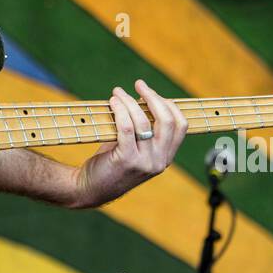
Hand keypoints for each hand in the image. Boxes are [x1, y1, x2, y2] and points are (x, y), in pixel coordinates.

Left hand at [71, 79, 186, 208]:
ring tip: (118, 93)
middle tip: (139, 84)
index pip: (181, 125)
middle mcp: (160, 161)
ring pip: (144, 121)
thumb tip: (143, 96)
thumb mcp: (135, 147)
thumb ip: (144, 128)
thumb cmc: (111, 162)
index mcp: (166, 157)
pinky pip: (126, 128)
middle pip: (167, 120)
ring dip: (130, 101)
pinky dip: (120, 110)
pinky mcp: (126, 160)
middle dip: (153, 97)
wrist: (91, 188)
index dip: (169, 104)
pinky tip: (113, 102)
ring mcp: (145, 162)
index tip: (151, 93)